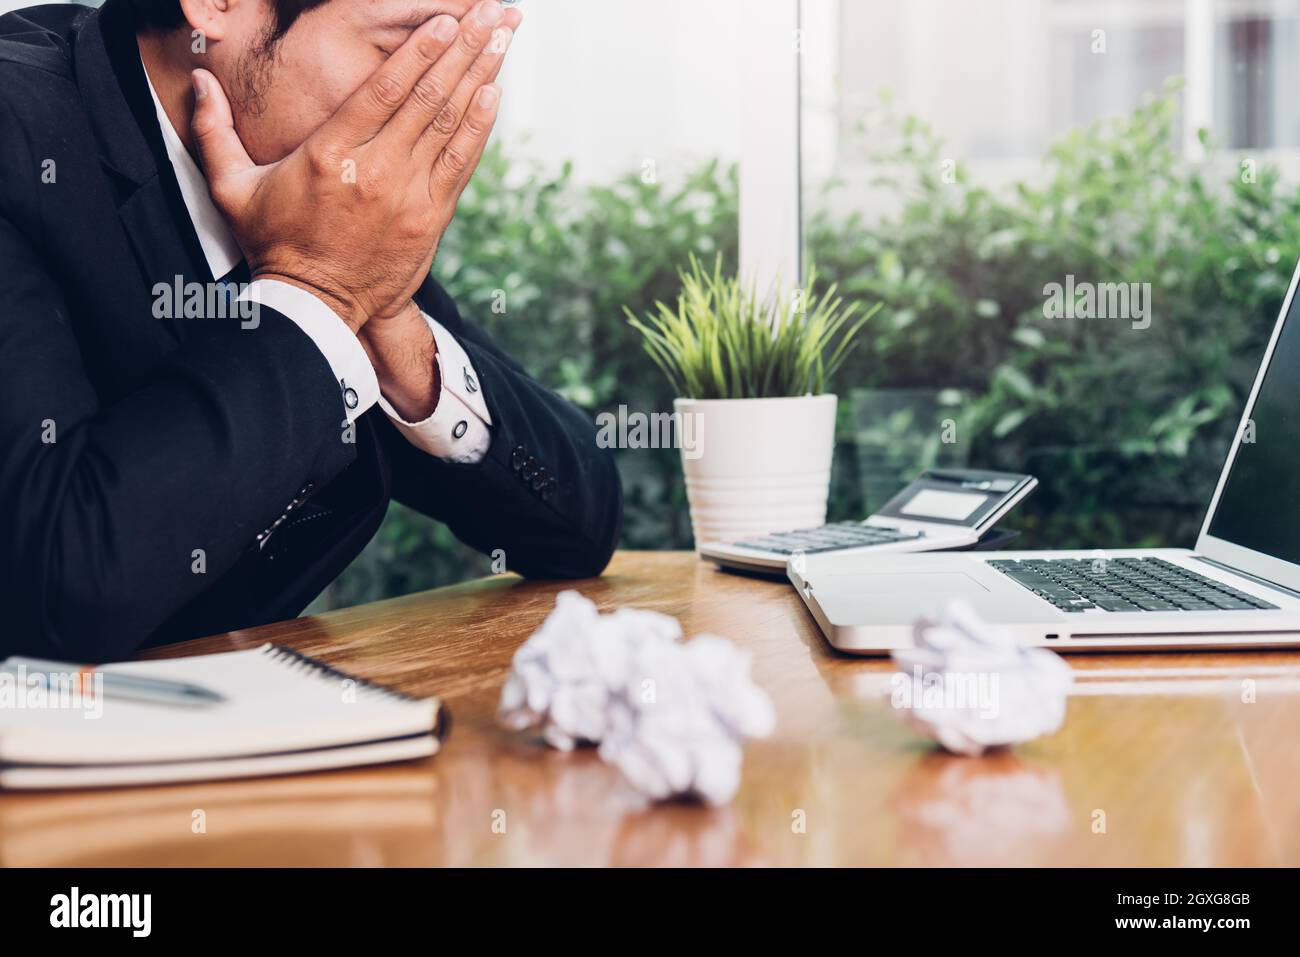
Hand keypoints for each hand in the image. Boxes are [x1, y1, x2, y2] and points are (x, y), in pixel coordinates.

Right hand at [189, 0, 519, 331]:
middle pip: (428, 96)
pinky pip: (461, 162)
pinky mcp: (430, 219)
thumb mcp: (231, 186)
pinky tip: (493, 92)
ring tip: (503, 38)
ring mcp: (407, 195)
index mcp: (329, 152)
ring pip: (451, 123)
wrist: (315, 306)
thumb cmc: (274, 243)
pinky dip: (479, 126)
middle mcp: (375, 168)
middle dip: (464, 48)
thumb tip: (197, 79)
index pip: (385, 87)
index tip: (446, 18)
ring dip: (481, 75)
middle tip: (493, 13)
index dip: (420, 49)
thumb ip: (213, 129)